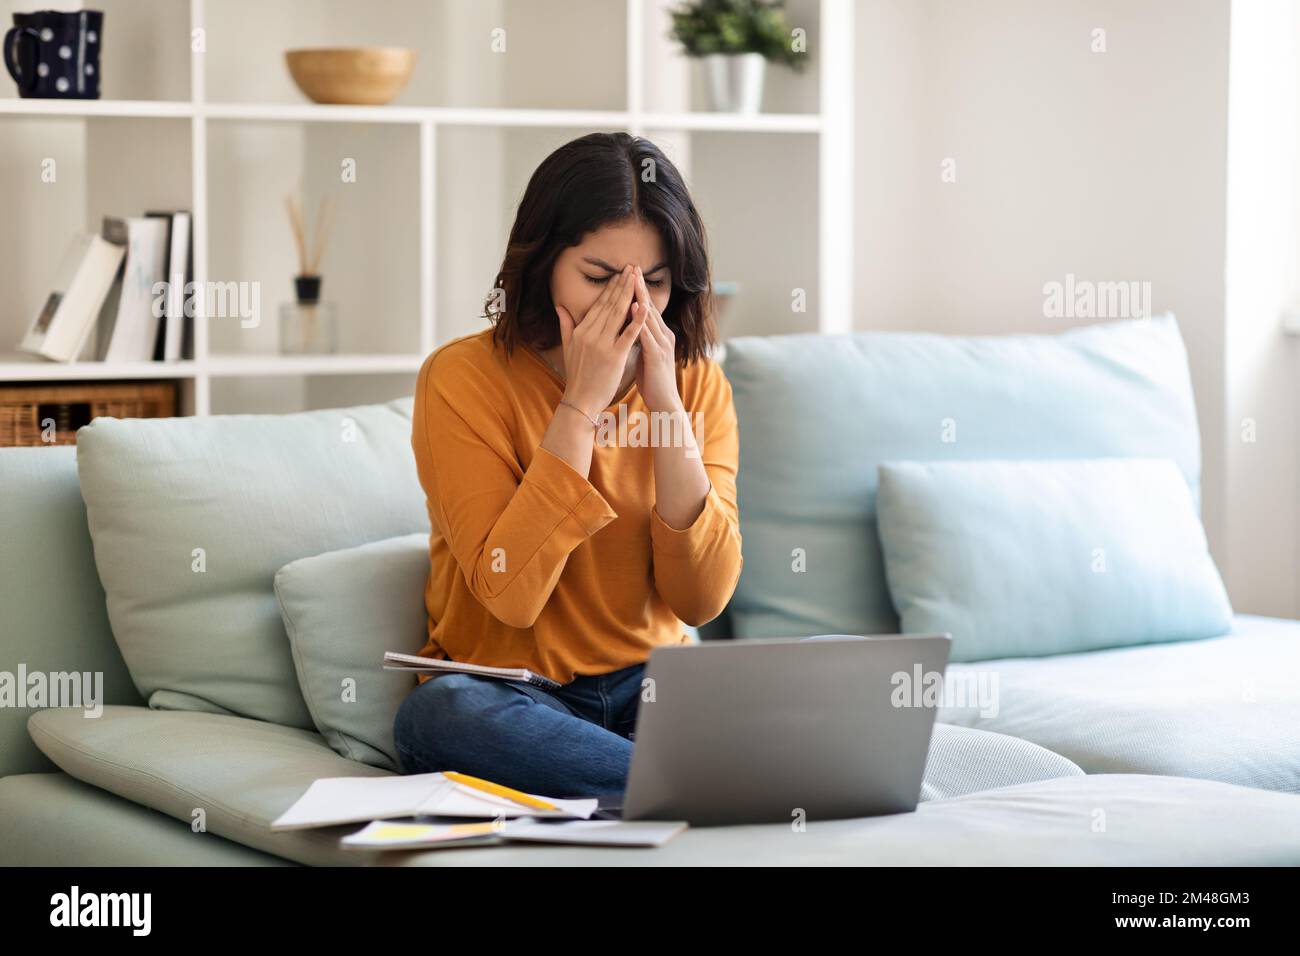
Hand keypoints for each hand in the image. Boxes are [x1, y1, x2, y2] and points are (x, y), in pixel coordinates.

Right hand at [555, 264, 647, 418]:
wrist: (581, 400)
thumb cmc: (577, 375)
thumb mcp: (568, 347)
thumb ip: (565, 325)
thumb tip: (559, 307)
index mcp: (581, 330)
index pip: (598, 304)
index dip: (610, 288)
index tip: (620, 274)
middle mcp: (590, 334)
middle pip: (609, 304)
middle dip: (622, 285)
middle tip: (632, 268)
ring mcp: (602, 344)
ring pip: (618, 314)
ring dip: (629, 294)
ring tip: (638, 279)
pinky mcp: (614, 356)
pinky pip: (628, 334)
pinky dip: (636, 320)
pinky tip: (644, 307)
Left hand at [632, 267, 681, 414]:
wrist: (664, 402)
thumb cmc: (652, 380)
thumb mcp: (644, 354)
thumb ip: (637, 338)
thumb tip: (627, 327)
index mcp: (659, 334)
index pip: (646, 308)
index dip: (637, 290)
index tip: (628, 274)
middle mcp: (663, 335)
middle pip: (650, 306)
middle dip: (639, 286)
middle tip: (631, 267)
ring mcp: (662, 344)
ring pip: (650, 316)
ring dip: (640, 297)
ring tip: (632, 280)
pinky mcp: (657, 355)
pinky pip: (648, 334)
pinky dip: (640, 320)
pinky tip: (634, 308)